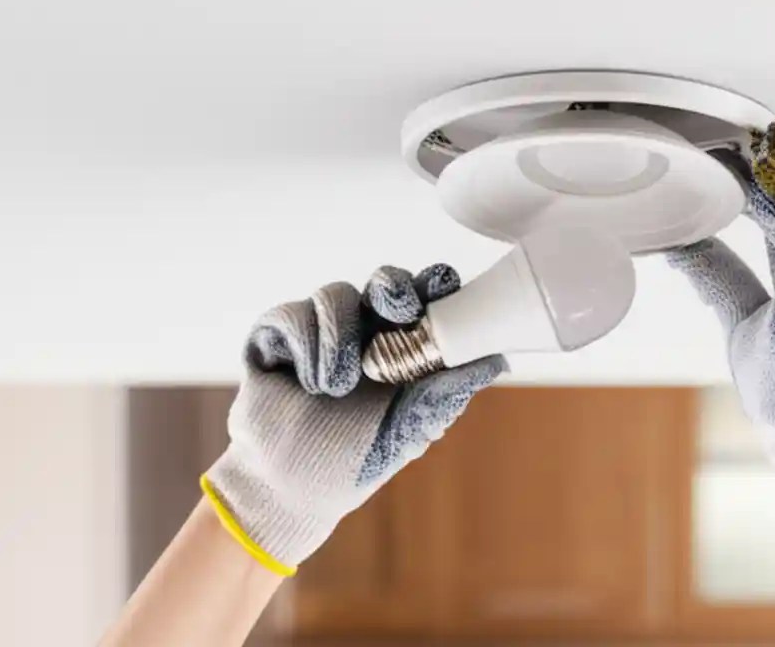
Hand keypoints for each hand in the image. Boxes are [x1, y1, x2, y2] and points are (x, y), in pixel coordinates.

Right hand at [202, 264, 505, 574]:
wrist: (288, 491)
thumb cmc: (353, 463)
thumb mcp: (408, 432)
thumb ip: (446, 394)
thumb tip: (498, 360)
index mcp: (404, 349)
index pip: (425, 300)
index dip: (436, 284)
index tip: (442, 286)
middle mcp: (365, 331)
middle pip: (385, 282)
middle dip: (393, 286)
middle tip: (399, 308)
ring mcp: (320, 330)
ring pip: (336, 293)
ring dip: (341, 337)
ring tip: (336, 388)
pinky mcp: (276, 336)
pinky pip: (293, 314)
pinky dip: (306, 344)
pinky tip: (311, 384)